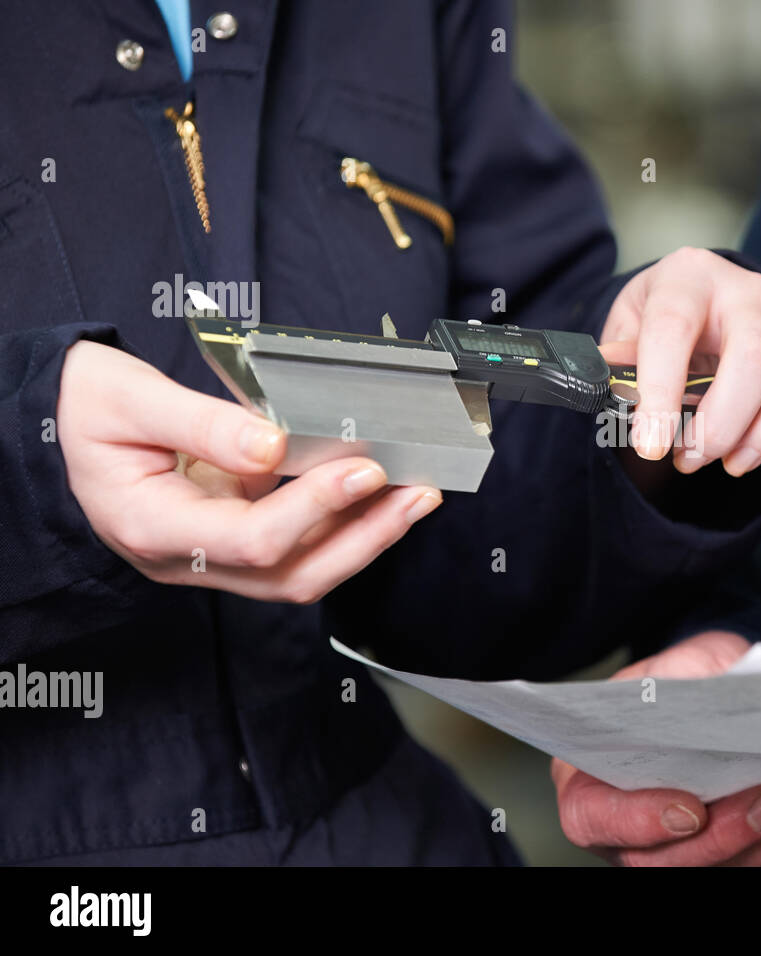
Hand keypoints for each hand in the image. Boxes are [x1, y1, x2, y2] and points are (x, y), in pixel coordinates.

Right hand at [57, 341, 441, 602]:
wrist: (58, 428)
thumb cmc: (84, 410)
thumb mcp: (127, 398)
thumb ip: (202, 423)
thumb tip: (274, 444)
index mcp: (151, 526)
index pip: (249, 539)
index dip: (313, 509)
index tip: (363, 469)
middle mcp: (186, 558)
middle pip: (289, 575)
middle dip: (362, 539)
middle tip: (416, 494)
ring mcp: (212, 557)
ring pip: (301, 570)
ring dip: (365, 537)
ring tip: (416, 496)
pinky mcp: (233, 539)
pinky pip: (298, 546)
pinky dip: (344, 524)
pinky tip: (381, 493)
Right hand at [551, 630, 760, 864]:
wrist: (713, 691)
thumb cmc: (682, 679)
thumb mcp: (678, 662)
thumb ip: (692, 678)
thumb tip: (733, 690)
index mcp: (590, 778)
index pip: (596, 817)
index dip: (638, 821)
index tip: (690, 808)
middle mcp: (630, 830)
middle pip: (666, 862)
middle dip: (727, 836)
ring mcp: (681, 851)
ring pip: (723, 871)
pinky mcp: (731, 856)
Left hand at [601, 247, 760, 474]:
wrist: (698, 307)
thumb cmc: (662, 327)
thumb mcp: (625, 334)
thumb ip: (618, 362)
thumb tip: (610, 388)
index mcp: (687, 279)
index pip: (674, 329)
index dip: (662, 393)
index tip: (652, 445)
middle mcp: (749, 290)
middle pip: (756, 354)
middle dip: (724, 423)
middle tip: (692, 459)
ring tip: (736, 462)